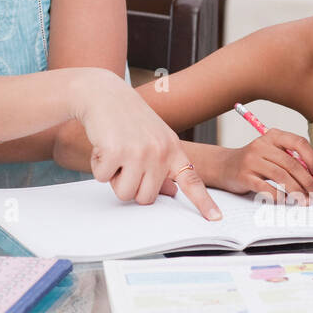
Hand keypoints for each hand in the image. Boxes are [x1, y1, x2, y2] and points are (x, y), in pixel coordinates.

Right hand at [72, 71, 221, 220]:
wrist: (104, 94)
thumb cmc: (128, 117)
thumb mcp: (154, 138)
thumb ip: (163, 164)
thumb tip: (171, 191)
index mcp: (173, 149)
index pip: (192, 180)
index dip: (203, 202)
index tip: (215, 218)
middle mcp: (159, 151)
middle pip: (145, 198)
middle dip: (130, 185)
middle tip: (125, 162)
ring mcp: (139, 152)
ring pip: (124, 193)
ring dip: (113, 178)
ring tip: (115, 153)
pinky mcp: (115, 151)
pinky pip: (102, 178)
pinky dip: (97, 166)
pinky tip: (102, 146)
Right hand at [217, 129, 312, 202]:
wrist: (223, 166)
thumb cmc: (253, 162)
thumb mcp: (271, 153)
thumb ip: (290, 160)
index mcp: (272, 136)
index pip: (298, 142)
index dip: (312, 158)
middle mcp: (261, 146)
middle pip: (291, 164)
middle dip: (308, 182)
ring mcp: (251, 161)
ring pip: (281, 176)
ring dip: (297, 191)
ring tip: (304, 200)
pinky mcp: (244, 176)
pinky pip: (267, 188)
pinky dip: (279, 197)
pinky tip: (285, 201)